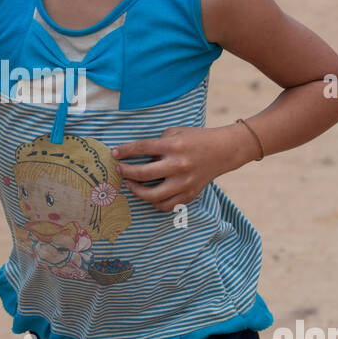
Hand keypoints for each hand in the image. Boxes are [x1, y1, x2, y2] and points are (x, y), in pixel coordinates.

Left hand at [111, 125, 232, 211]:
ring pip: (153, 195)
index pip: (142, 148)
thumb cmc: (195, 139)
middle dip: (126, 172)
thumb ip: (157, 144)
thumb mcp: (175, 133)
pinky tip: (149, 195)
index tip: (114, 154)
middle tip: (120, 169)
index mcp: (173, 146)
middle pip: (143, 173)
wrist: (222, 151)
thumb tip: (138, 157)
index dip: (125, 151)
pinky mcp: (189, 194)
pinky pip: (166, 205)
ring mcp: (184, 182)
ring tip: (131, 184)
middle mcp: (178, 165)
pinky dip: (154, 202)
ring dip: (137, 191)